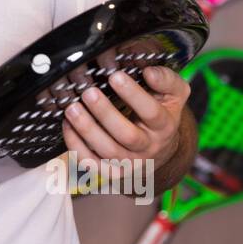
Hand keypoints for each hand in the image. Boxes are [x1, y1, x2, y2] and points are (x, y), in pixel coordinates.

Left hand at [60, 65, 190, 180]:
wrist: (160, 151)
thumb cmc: (162, 115)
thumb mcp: (174, 95)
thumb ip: (167, 80)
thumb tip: (150, 72)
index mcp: (164, 126)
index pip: (151, 112)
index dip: (133, 95)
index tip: (115, 76)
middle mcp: (149, 147)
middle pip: (127, 135)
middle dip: (105, 113)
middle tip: (89, 93)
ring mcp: (130, 162)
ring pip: (107, 151)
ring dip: (87, 130)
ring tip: (73, 108)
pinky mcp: (112, 172)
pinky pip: (92, 163)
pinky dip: (76, 146)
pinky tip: (68, 125)